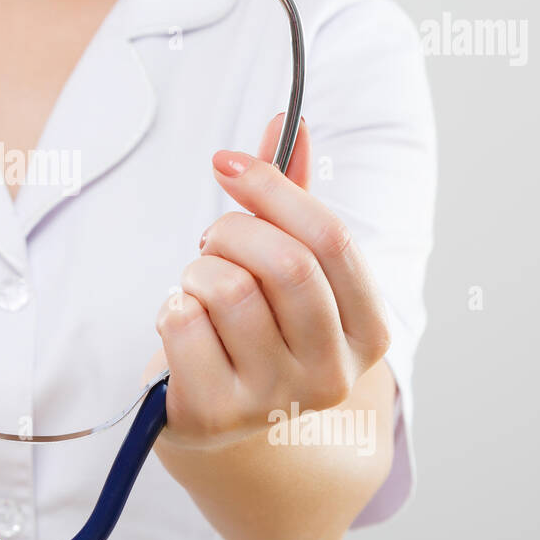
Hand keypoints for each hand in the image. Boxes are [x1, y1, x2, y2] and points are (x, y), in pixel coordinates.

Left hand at [154, 114, 391, 449]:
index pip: (332, 239)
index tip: (226, 164)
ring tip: (199, 287)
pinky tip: (182, 324)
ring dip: (197, 270)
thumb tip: (290, 119)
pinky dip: (171, 307)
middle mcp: (332, 373)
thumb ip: (289, 198)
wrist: (220, 420)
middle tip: (213, 240)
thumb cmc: (255, 328)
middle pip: (285, 264)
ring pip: (228, 291)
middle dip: (234, 231)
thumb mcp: (283, 266)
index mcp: (368, 331)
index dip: (273, 188)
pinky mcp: (214, 415)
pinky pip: (183, 323)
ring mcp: (274, 400)